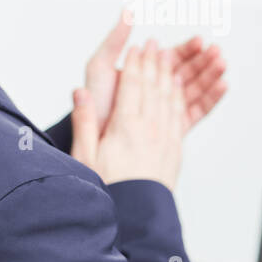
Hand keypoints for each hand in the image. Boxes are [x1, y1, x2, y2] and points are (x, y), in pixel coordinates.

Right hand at [70, 42, 184, 190]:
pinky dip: (180, 97)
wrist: (137, 217)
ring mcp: (166, 138)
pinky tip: (180, 88)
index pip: (132, 86)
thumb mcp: (85, 158)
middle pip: (154, 86)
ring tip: (170, 58)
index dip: (135, 64)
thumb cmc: (108, 190)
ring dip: (170, 75)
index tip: (136, 47)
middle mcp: (150, 128)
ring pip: (171, 97)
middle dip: (154, 62)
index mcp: (126, 127)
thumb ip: (84, 122)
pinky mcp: (174, 149)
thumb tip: (80, 92)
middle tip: (155, 43)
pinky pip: (180, 114)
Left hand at [82, 11, 227, 135]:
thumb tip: (128, 10)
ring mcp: (168, 108)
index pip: (172, 57)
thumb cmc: (95, 103)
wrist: (95, 138)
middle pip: (189, 72)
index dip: (188, 48)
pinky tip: (223, 85)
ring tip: (222, 64)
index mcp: (146, 74)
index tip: (199, 40)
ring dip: (211, 75)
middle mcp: (159, 90)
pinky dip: (212, 98)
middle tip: (216, 51)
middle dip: (204, 60)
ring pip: (196, 88)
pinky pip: (198, 111)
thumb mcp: (100, 65)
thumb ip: (116, 39)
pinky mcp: (176, 128)